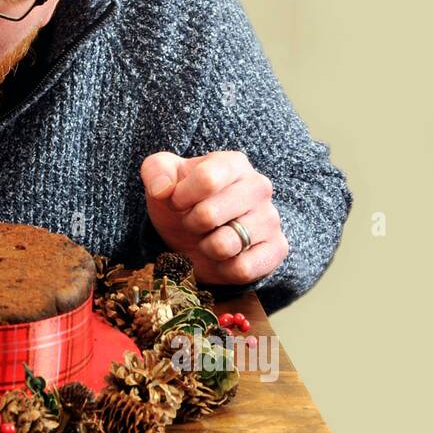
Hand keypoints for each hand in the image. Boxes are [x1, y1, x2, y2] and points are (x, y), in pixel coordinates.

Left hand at [140, 150, 287, 284]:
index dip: (180, 198)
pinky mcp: (277, 249)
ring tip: (209, 238)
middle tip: (193, 223)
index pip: (206, 180)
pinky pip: (242, 268)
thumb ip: (156, 172)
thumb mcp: (161, 178)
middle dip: (191, 224)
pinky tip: (223, 257)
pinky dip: (223, 269)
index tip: (176, 203)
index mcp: (233, 163)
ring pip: (225, 245)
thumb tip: (163, 190)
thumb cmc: (182, 201)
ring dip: (206, 248)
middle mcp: (259, 186)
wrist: (199, 235)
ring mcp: (271, 218)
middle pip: (210, 214)